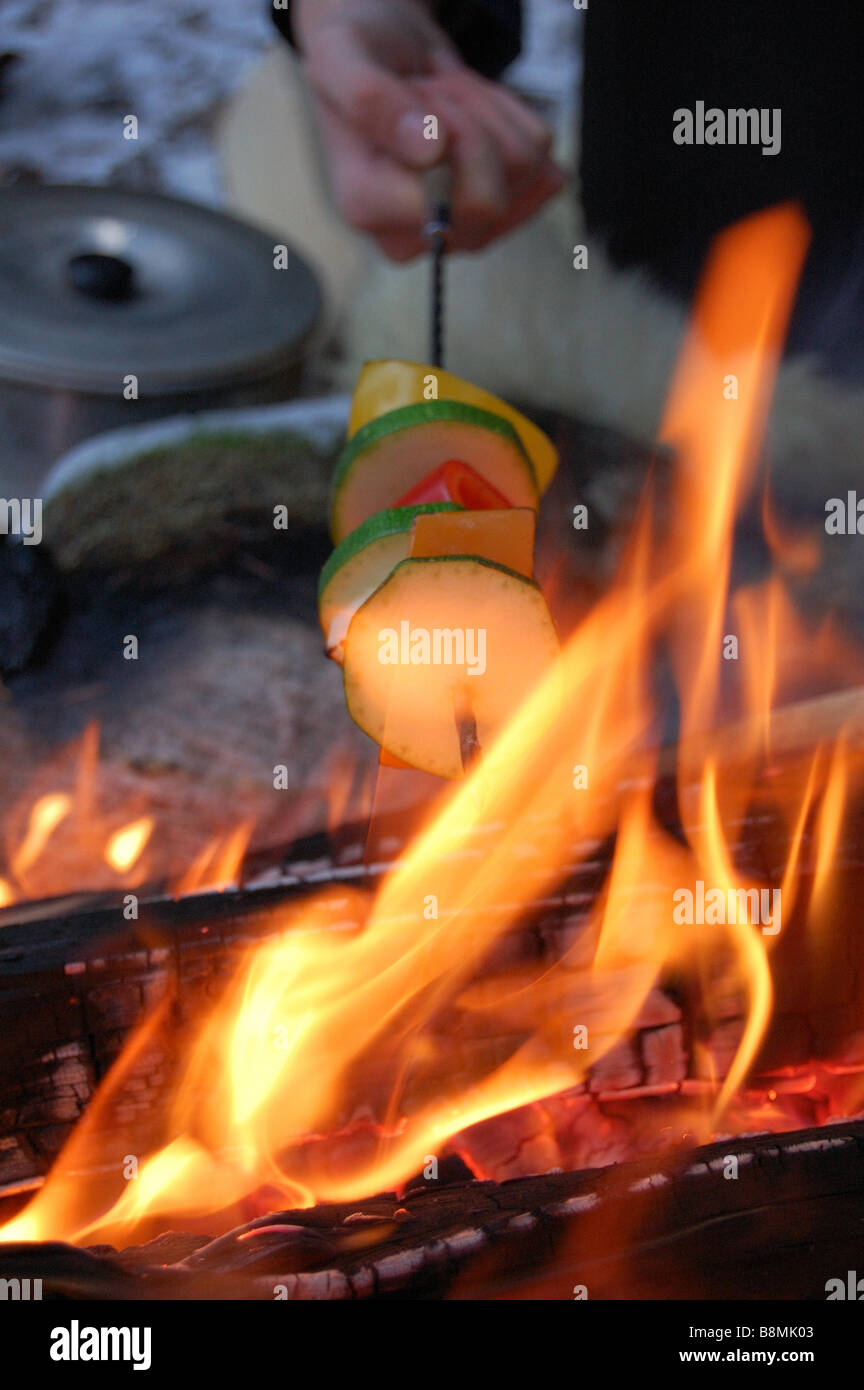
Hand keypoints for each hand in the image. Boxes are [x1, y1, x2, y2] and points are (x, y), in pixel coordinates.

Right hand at [294, 0, 565, 259]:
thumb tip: (430, 152)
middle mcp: (413, 235)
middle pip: (490, 198)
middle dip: (473, 119)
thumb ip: (369, 98)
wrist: (387, 55)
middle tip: (432, 90)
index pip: (445, 203)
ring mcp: (462, 226)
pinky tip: (471, 109)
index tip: (416, 91)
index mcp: (366, 208)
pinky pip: (543, 155)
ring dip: (488, 108)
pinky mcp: (503, 206)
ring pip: (523, 168)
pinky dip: (512, 114)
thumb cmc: (358, 57)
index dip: (451, 133)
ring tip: (445, 95)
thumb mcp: (340, 55)